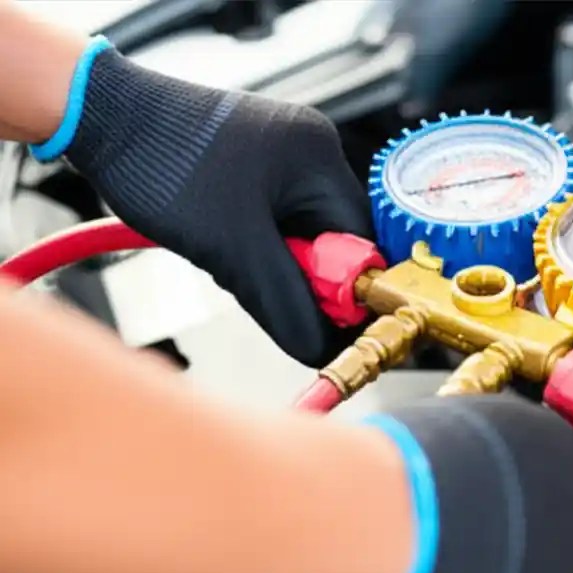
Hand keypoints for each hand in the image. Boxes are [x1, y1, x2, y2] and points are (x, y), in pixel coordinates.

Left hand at [59, 45, 371, 365]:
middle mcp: (310, 148)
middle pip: (336, 239)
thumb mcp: (229, 249)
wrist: (98, 114)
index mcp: (319, 157)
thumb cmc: (159, 163)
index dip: (348, 290)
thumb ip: (284, 302)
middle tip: (270, 298)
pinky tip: (226, 249)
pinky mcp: (256, 161)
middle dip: (307, 277)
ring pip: (303, 233)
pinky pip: (277, 219)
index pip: (364, 242)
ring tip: (233, 264)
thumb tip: (321, 348)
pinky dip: (259, 246)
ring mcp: (283, 152)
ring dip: (278, 263)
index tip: (328, 326)